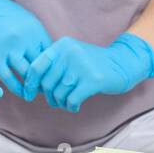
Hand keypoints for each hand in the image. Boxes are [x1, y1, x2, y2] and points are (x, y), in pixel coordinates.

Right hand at [0, 0, 50, 99]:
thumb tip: (52, 58)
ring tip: (36, 91)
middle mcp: (24, 38)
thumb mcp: (28, 21)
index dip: (55, 68)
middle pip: (42, 65)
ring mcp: (9, 47)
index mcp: (35, 29)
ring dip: (34, 86)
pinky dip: (18, 88)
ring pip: (28, 74)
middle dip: (47, 79)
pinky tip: (22, 92)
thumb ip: (39, 38)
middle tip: (50, 89)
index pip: (52, 55)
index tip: (56, 77)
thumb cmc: (7, 15)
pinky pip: (9, 78)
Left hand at [22, 33, 153, 112]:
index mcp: (62, 46)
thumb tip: (33, 87)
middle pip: (47, 83)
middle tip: (56, 101)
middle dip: (49, 96)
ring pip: (59, 93)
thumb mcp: (71, 56)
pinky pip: (72, 100)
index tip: (30, 94)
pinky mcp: (93, 80)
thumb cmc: (92, 64)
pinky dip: (71, 106)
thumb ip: (53, 66)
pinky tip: (75, 106)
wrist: (123, 63)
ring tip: (67, 103)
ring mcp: (81, 66)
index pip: (36, 66)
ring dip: (61, 103)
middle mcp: (70, 53)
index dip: (30, 83)